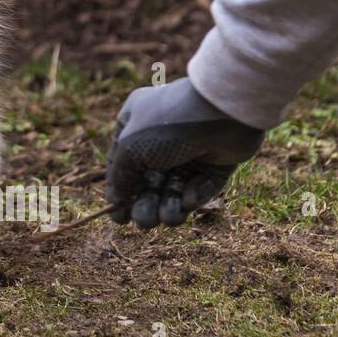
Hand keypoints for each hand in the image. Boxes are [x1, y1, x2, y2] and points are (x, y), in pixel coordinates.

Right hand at [106, 78, 263, 227]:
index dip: (119, 191)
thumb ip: (120, 177)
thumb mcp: (130, 149)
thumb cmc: (167, 125)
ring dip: (169, 207)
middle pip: (148, 180)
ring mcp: (189, 150)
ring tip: (169, 218)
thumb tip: (116, 200)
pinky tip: (189, 199)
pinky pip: (201, 187)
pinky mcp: (215, 163)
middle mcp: (160, 137)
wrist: (221, 114)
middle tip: (145, 222)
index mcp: (135, 124)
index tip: (118, 217)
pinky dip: (194, 197)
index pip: (120, 162)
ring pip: (174, 188)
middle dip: (146, 204)